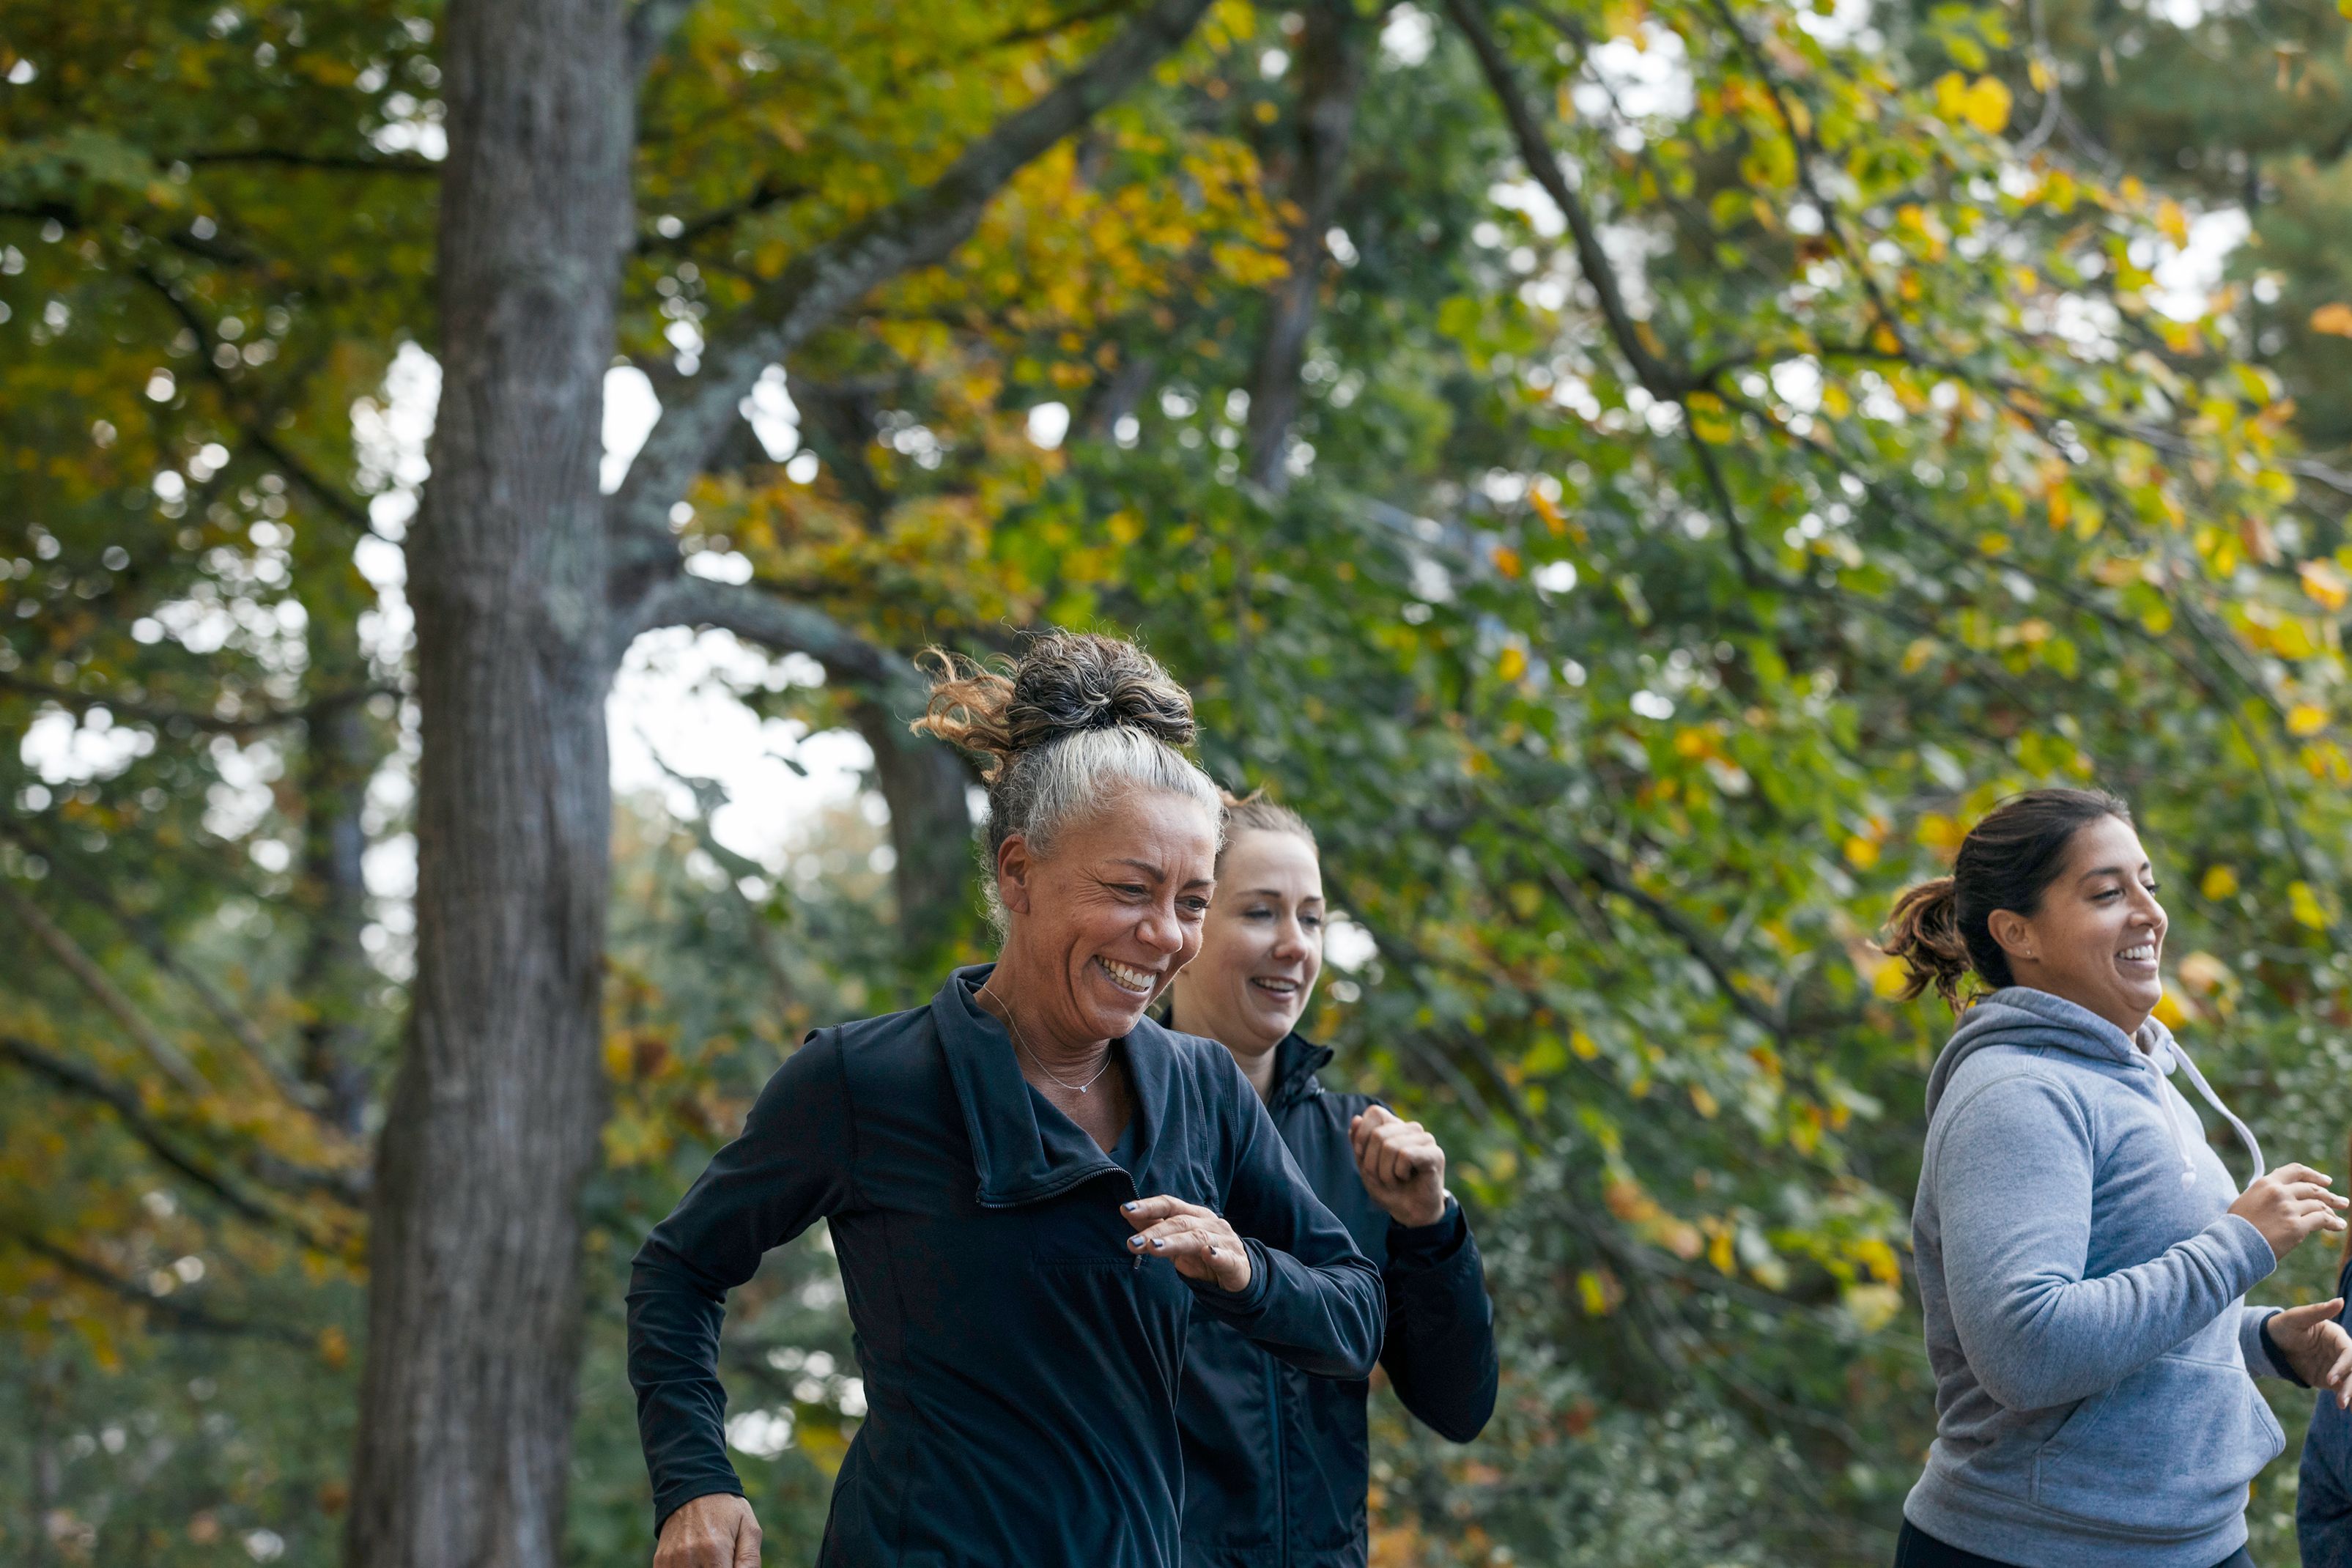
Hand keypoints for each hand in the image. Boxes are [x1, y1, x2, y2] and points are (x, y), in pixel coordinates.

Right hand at [654, 1493, 760, 1567]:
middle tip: (722, 1558)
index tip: (729, 1563)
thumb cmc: (726, 1509)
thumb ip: (750, 1561)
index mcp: (714, 1549)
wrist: (692, 1486)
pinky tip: (694, 1559)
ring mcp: (671, 1560)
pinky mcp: (660, 1561)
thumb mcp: (749, 1528)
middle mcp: (689, 1557)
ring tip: (708, 1557)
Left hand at [1122, 1195, 1251, 1291]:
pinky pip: (1226, 1258)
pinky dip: (1218, 1256)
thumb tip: (1128, 1214)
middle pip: (1180, 1222)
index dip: (1148, 1206)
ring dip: (1174, 1242)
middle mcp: (1210, 1224)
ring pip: (1198, 1239)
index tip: (1124, 1210)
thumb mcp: (1177, 1241)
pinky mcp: (1236, 1263)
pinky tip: (1208, 1255)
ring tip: (1153, 1248)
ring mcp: (1224, 1242)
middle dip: (1154, 1231)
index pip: (1170, 1205)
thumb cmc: (1204, 1255)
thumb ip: (1156, 1228)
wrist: (1241, 1273)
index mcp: (1195, 1215)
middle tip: (1131, 1243)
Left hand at [1349, 1104, 1448, 1228]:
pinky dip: (1399, 1172)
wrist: (1409, 1212)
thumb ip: (1358, 1142)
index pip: (1375, 1113)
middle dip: (1371, 1162)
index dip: (1362, 1135)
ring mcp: (1425, 1139)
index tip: (1362, 1156)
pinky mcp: (1435, 1153)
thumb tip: (1355, 1119)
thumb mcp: (1365, 1166)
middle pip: (1378, 1133)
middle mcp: (1411, 1128)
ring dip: (1385, 1172)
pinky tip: (1407, 1178)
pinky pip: (1405, 1155)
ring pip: (1390, 1146)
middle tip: (1381, 1177)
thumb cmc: (1388, 1188)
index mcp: (1395, 1127)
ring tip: (1395, 1180)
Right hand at [2228, 1163, 2349, 1259]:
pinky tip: (2339, 1226)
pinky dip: (2334, 1223)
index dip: (2314, 1175)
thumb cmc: (2238, 1226)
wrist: (2233, 1244)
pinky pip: (2321, 1220)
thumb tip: (2284, 1192)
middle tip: (2341, 1202)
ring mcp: (2289, 1209)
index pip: (2296, 1171)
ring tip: (2339, 1218)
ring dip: (2332, 1212)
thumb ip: (2266, 1193)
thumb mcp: (2248, 1200)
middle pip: (2312, 1189)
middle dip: (2329, 1195)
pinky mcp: (2296, 1226)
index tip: (2326, 1181)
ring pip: (2318, 1206)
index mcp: (2266, 1183)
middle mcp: (2279, 1193)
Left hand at [2269, 1299, 2351, 1408]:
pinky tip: (2349, 1410)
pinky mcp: (2331, 1380)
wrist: (2272, 1344)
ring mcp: (2337, 1368)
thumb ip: (2319, 1311)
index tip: (2330, 1379)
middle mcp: (2341, 1353)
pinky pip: (2344, 1391)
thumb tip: (2341, 1301)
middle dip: (2351, 1386)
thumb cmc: (2284, 1326)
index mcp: (2338, 1337)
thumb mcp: (2297, 1318)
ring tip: (2344, 1407)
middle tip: (2341, 1401)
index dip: (2343, 1366)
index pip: (2350, 1353)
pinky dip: (2349, 1399)